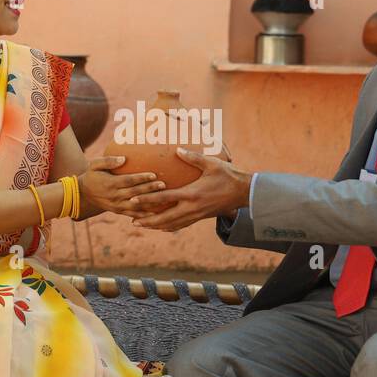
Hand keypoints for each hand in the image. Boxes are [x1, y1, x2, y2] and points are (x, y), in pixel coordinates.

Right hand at [78, 157, 162, 216]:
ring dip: (150, 203)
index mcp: (110, 184)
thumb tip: (123, 158)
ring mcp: (117, 205)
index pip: (128, 181)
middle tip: (163, 184)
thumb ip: (108, 161)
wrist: (82, 194)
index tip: (153, 174)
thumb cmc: (91, 176)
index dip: (141, 178)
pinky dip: (144, 215)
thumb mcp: (94, 165)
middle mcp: (114, 196)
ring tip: (163, 200)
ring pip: (136, 205)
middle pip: (135, 193)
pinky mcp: (118, 211)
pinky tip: (156, 214)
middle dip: (150, 189)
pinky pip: (132, 214)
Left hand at [130, 148, 251, 231]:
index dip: (147, 200)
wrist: (244, 193)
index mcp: (191, 194)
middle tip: (132, 221)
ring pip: (172, 225)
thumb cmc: (228, 176)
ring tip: (142, 225)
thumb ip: (193, 157)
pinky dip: (169, 227)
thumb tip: (177, 149)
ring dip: (156, 226)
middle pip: (164, 218)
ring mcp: (196, 215)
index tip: (133, 200)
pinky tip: (162, 227)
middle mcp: (191, 208)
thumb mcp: (212, 163)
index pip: (164, 198)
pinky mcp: (200, 217)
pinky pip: (181, 225)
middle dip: (147, 221)